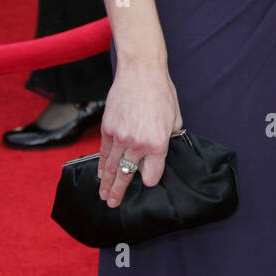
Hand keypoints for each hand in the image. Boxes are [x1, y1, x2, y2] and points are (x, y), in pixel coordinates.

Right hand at [98, 64, 181, 207]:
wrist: (141, 71)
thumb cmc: (161, 92)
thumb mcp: (174, 117)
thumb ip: (169, 137)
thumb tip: (164, 148)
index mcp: (158, 144)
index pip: (152, 174)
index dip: (150, 180)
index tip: (148, 181)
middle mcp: (138, 143)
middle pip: (127, 175)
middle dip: (119, 192)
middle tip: (113, 204)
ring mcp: (120, 136)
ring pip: (113, 167)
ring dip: (107, 183)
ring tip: (103, 195)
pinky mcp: (108, 128)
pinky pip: (104, 152)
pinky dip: (102, 164)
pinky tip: (101, 174)